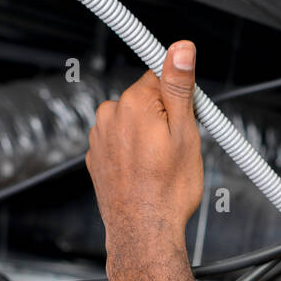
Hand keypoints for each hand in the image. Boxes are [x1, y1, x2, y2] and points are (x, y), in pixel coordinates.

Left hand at [86, 41, 204, 267]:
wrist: (144, 232)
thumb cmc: (168, 190)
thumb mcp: (185, 132)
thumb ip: (179, 85)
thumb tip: (180, 48)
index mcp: (133, 103)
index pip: (158, 78)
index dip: (177, 100)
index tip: (184, 120)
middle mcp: (109, 115)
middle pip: (144, 100)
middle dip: (161, 118)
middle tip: (174, 148)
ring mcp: (98, 137)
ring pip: (131, 122)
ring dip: (145, 136)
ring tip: (159, 166)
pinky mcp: (94, 157)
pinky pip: (118, 143)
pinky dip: (131, 153)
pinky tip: (144, 173)